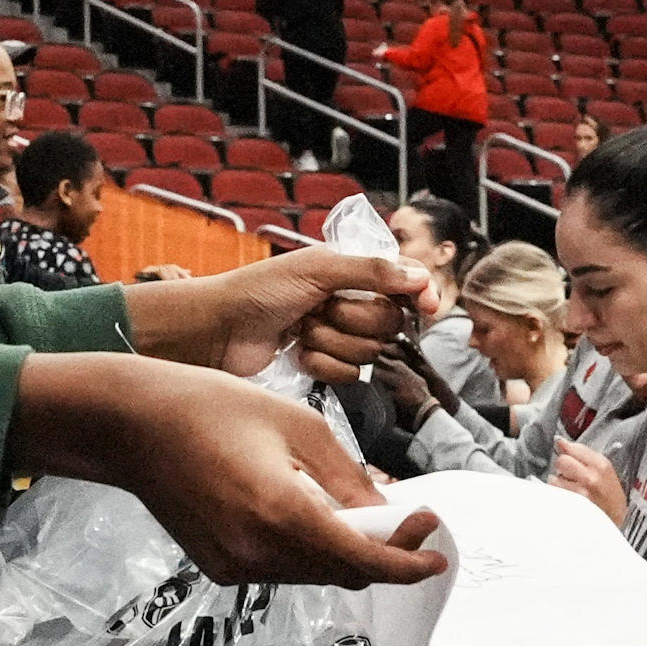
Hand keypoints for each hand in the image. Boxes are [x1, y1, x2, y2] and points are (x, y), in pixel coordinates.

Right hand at [12, 354, 446, 587]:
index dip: (409, 561)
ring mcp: (235, 565)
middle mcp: (258, 552)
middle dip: (385, 552)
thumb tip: (388, 511)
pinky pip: (281, 569)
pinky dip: (308, 550)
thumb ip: (347, 477)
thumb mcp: (296, 425)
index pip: (365, 561)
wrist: (130, 425)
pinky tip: (312, 515)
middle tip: (409, 517)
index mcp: (282, 512)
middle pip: (344, 573)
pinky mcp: (219, 567)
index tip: (437, 550)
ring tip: (363, 512)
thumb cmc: (210, 407)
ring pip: (314, 573)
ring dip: (347, 551)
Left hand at [123, 247, 425, 379]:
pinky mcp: (322, 365)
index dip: (419, 294)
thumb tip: (420, 275)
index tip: (429, 308)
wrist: (217, 332)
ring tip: (301, 331)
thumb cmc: (258, 291)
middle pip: (389, 323)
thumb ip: (372, 271)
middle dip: (353, 320)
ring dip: (332, 343)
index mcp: (348, 270)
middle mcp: (347, 300)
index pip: (402, 282)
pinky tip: (297, 354)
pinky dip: (322, 366)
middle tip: (319, 310)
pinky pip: (349, 376)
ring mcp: (335, 335)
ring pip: (368, 352)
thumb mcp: (316, 270)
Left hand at [547, 440, 628, 523]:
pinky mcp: (569, 507)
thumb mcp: (604, 472)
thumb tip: (560, 442)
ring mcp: (578, 494)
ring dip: (558, 484)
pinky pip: (552, 494)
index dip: (569, 453)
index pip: (572, 448)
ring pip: (553, 478)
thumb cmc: (610, 500)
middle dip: (563, 468)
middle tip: (571, 478)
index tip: (571, 458)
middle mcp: (590, 478)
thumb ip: (582, 455)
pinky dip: (555, 496)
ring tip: (570, 492)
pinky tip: (566, 501)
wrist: (613, 524)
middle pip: (561, 461)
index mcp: (601, 466)